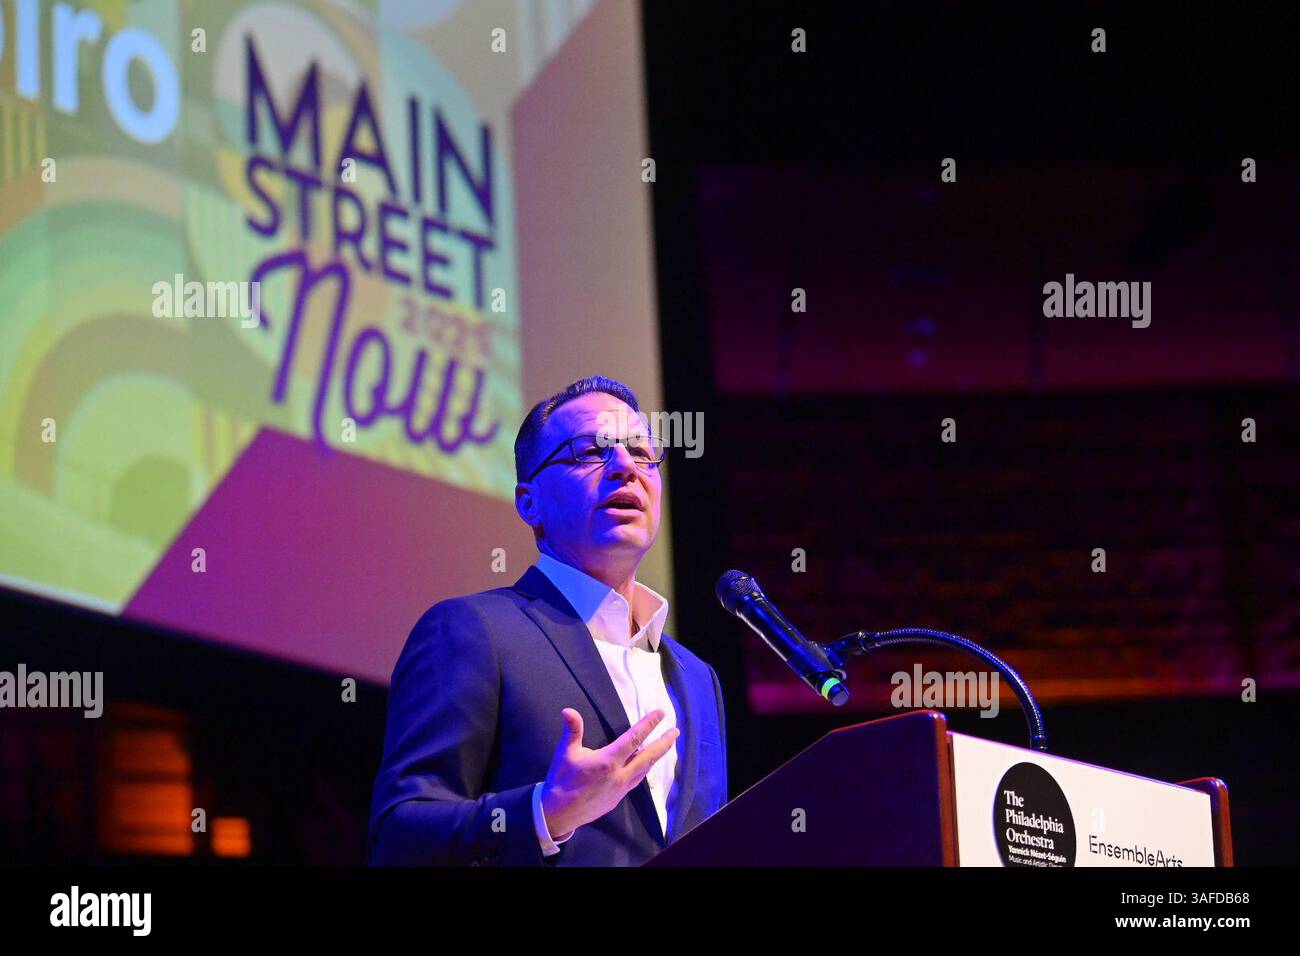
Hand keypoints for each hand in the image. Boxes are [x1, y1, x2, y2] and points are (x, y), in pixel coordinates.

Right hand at [540, 708, 678, 837]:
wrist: (558, 814)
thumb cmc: (562, 780)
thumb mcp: (565, 753)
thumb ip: (572, 730)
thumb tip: (568, 710)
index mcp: (608, 761)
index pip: (634, 739)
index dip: (648, 725)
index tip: (660, 714)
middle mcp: (620, 775)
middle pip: (648, 756)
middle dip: (663, 743)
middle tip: (675, 732)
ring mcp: (621, 788)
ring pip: (644, 770)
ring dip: (656, 756)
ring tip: (665, 746)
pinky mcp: (617, 798)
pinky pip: (636, 780)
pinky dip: (644, 769)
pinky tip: (645, 766)